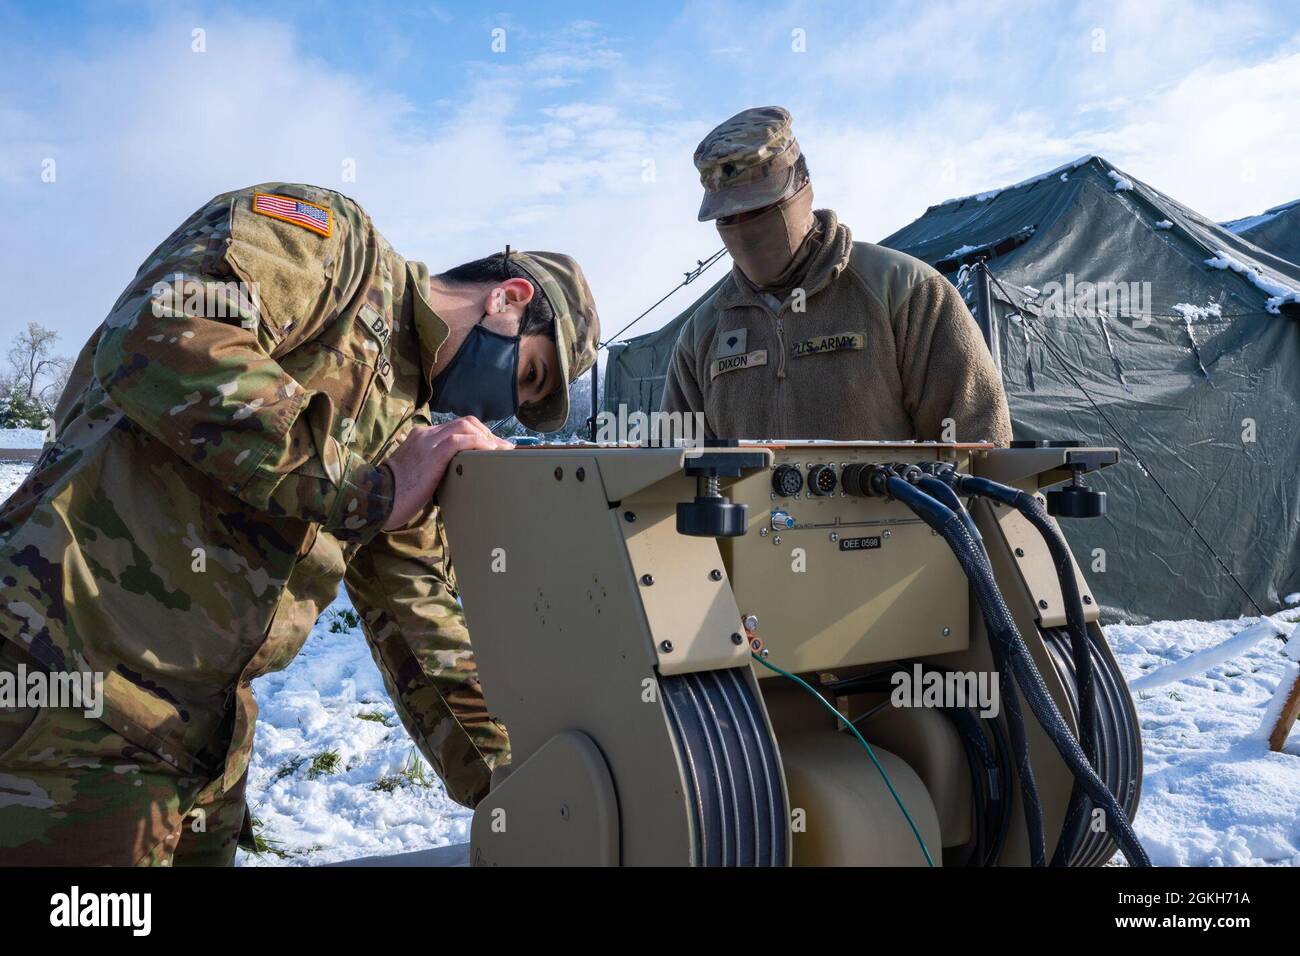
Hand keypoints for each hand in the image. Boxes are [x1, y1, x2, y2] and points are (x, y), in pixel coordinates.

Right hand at [382, 417, 511, 529]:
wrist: (377, 498)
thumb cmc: (395, 494)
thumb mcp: (416, 473)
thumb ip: (433, 467)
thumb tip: (454, 475)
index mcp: (421, 437)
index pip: (455, 426)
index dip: (477, 433)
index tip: (491, 446)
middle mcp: (426, 434)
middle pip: (465, 422)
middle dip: (487, 433)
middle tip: (502, 448)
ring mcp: (429, 441)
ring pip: (466, 427)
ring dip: (489, 438)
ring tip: (502, 450)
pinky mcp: (433, 453)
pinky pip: (462, 440)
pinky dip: (481, 444)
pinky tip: (492, 452)